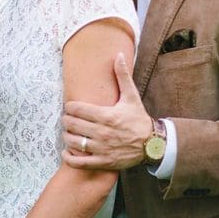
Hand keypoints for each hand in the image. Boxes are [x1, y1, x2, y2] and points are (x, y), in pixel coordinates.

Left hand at [61, 52, 152, 169]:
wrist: (152, 144)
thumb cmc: (138, 119)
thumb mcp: (131, 96)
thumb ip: (122, 76)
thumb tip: (119, 55)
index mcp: (106, 115)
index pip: (76, 109)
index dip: (69, 107)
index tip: (70, 107)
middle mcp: (102, 132)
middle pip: (71, 125)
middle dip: (66, 120)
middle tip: (68, 119)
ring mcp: (102, 148)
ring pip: (73, 142)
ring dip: (67, 136)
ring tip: (69, 132)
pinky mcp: (103, 162)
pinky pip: (80, 162)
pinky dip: (69, 157)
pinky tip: (67, 152)